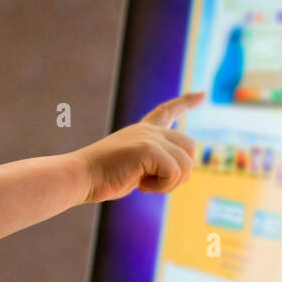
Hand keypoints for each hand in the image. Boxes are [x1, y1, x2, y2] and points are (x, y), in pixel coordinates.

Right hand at [74, 92, 203, 202]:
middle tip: (152, 184)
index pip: (167, 111)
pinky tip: (141, 187)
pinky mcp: (149, 149)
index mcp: (142, 131)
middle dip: (180, 173)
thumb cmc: (100, 178)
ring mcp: (149, 138)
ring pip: (186, 163)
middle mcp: (149, 131)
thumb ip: (153, 165)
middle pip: (190, 148)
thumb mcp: (131, 169)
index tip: (202, 94)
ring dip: (169, 184)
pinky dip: (162, 187)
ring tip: (144, 186)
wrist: (80, 176)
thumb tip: (181, 173)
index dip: (185, 103)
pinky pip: (175, 172)